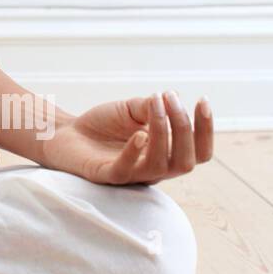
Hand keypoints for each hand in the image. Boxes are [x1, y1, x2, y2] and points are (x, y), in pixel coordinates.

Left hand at [37, 90, 213, 184]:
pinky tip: (139, 134)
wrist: (66, 132)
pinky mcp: (106, 176)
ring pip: (160, 166)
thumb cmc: (103, 124)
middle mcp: (153, 170)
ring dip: (162, 133)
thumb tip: (171, 97)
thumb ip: (150, 107)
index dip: (205, 130)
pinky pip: (125, 171)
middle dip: (184, 129)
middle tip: (170, 98)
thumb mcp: (131, 110)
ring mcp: (131, 175)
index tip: (202, 99)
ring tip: (154, 104)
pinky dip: (134, 153)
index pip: (199, 153)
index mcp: (166, 155)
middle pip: (186, 162)